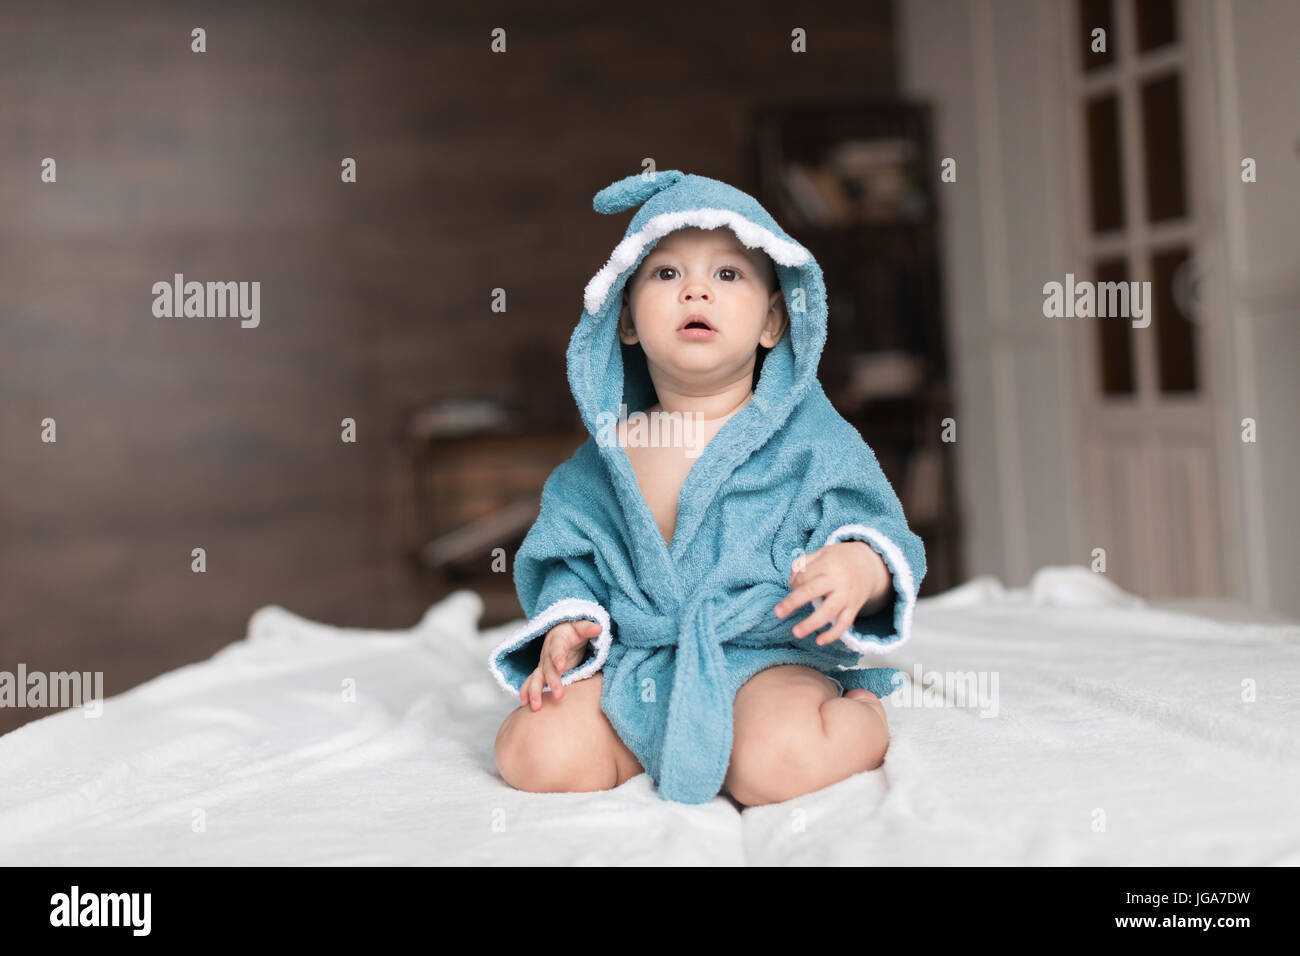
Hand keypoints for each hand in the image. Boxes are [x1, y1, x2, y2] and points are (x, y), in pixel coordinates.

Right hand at [519, 619, 600, 710]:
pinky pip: (531, 682)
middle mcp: (547, 653)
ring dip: (535, 692)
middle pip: (548, 668)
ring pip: (536, 678)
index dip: (558, 657)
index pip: (557, 649)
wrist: (560, 633)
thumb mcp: (580, 627)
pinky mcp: (542, 673)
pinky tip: (525, 704)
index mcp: (557, 640)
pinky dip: (526, 692)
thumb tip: (599, 628)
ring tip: (536, 707)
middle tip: (559, 695)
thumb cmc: (573, 631)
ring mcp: (543, 664)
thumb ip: (588, 628)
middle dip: (552, 682)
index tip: (561, 666)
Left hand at [773, 541, 891, 645]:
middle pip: (812, 591)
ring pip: (828, 611)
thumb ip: (803, 563)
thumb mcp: (822, 552)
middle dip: (793, 602)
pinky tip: (819, 641)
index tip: (793, 587)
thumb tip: (791, 583)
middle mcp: (838, 580)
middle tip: (778, 612)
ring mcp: (847, 596)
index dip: (794, 584)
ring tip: (796, 632)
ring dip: (811, 623)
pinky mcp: (854, 608)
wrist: (870, 565)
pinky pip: (844, 624)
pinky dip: (833, 634)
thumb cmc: (840, 559)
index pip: (804, 577)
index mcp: (828, 564)